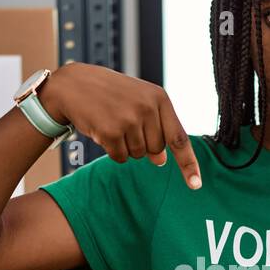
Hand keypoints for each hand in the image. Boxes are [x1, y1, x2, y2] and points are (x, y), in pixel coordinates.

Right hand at [39, 62, 201, 188]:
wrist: (74, 84)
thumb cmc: (110, 94)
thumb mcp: (138, 103)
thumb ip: (155, 128)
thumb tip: (160, 160)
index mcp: (160, 98)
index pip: (178, 138)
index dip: (188, 163)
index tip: (196, 185)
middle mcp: (147, 107)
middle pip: (156, 149)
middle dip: (143, 145)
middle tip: (126, 125)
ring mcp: (129, 119)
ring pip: (137, 155)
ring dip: (125, 146)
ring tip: (112, 123)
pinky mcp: (110, 131)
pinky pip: (119, 157)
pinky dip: (112, 150)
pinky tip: (102, 131)